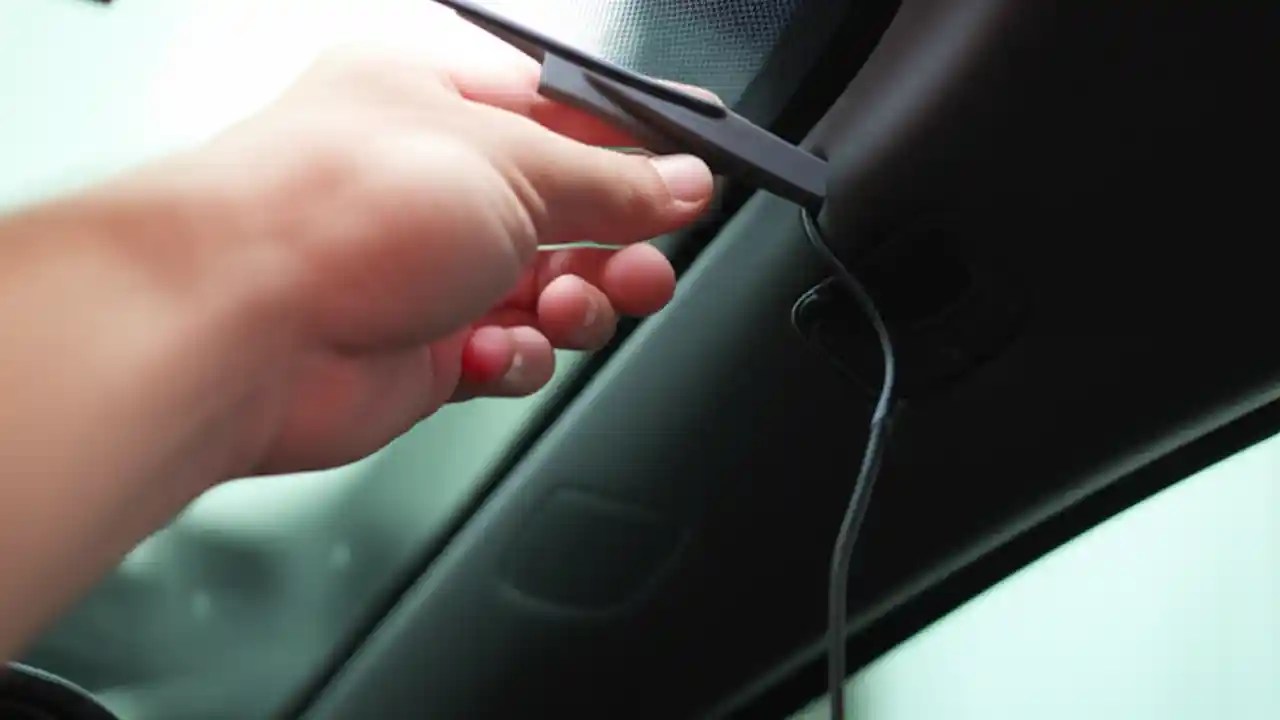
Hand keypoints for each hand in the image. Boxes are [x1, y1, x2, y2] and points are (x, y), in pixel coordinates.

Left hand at [138, 47, 715, 474]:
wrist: (237, 324)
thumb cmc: (330, 205)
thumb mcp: (508, 165)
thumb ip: (607, 185)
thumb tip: (679, 184)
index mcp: (443, 97)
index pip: (570, 112)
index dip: (642, 144)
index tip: (700, 170)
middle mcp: (435, 180)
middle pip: (568, 212)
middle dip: (618, 243)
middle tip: (648, 263)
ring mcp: (427, 267)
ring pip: (548, 290)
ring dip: (576, 304)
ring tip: (570, 306)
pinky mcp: (422, 347)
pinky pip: (510, 352)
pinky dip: (520, 356)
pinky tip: (497, 349)